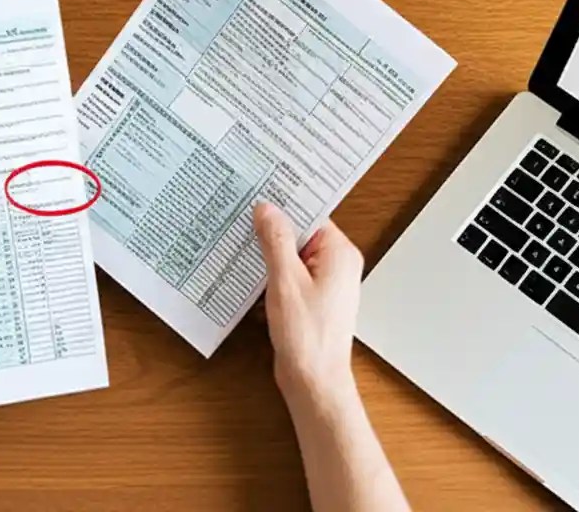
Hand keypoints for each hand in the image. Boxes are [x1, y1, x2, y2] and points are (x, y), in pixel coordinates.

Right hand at [253, 203, 363, 406]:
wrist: (314, 382)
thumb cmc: (307, 336)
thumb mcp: (286, 281)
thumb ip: (276, 241)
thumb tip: (267, 209)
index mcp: (339, 254)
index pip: (310, 215)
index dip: (283, 206)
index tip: (257, 196)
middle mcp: (337, 265)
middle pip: (300, 235)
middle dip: (271, 232)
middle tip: (240, 219)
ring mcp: (325, 284)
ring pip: (291, 257)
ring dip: (267, 257)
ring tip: (239, 246)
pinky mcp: (311, 301)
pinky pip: (289, 277)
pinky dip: (270, 277)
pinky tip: (248, 278)